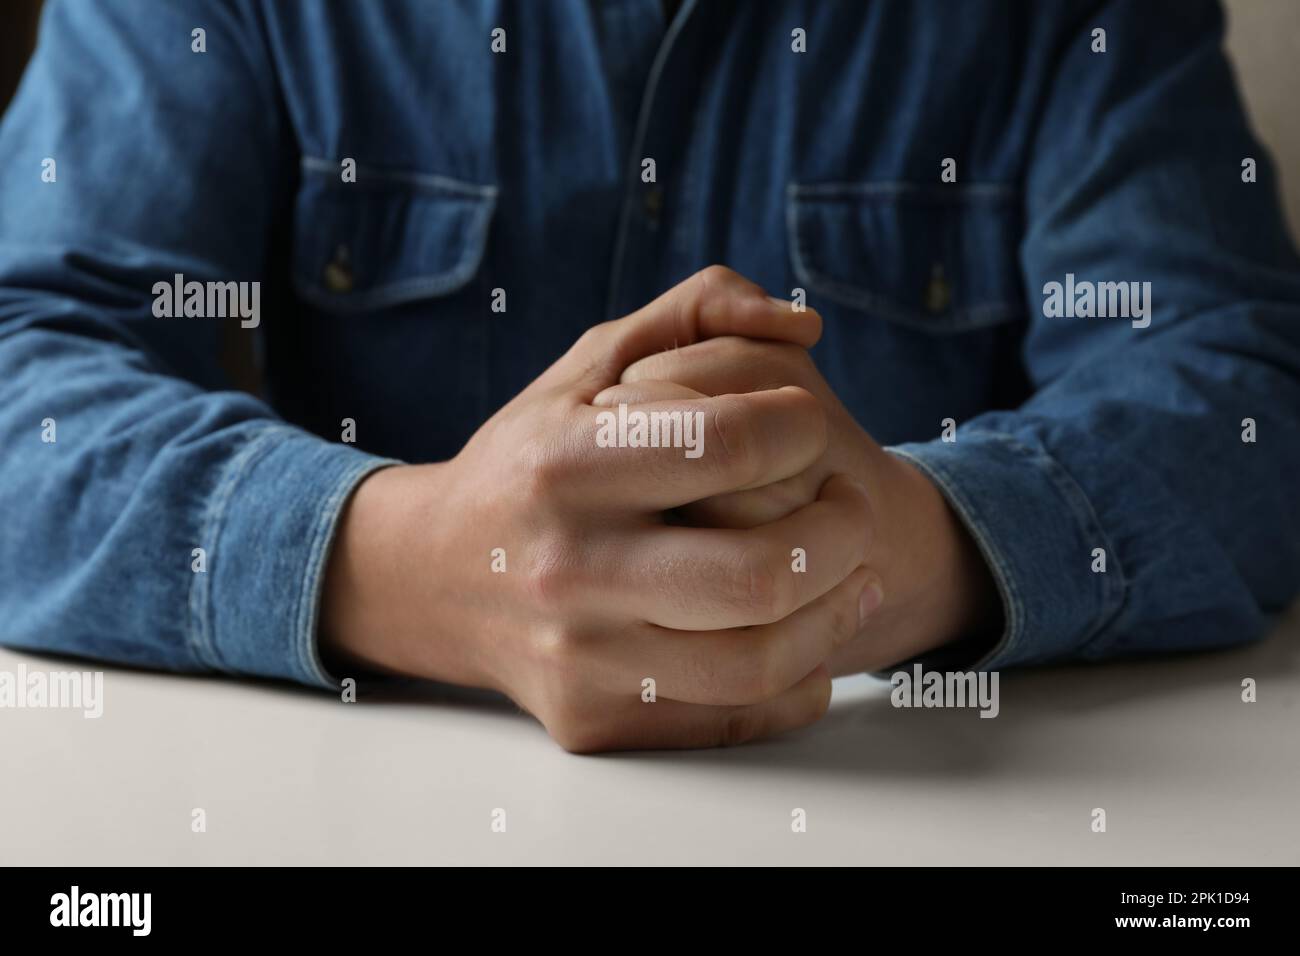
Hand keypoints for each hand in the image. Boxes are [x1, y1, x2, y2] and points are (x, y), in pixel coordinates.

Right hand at [321, 267, 878, 750]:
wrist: (432, 577)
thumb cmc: (531, 459)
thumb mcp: (589, 364)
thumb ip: (695, 309)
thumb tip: (804, 324)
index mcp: (567, 465)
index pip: (729, 445)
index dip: (799, 430)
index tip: (806, 428)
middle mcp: (569, 567)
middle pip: (759, 573)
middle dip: (843, 533)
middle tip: (851, 508)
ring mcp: (579, 656)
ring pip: (757, 663)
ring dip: (836, 615)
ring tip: (852, 574)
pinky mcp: (592, 718)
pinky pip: (734, 716)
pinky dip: (800, 680)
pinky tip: (808, 636)